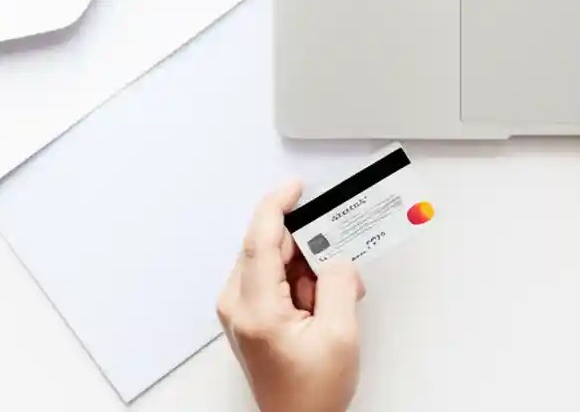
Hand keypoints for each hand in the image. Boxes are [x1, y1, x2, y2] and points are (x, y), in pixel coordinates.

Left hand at [217, 182, 364, 411]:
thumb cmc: (311, 395)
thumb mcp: (340, 335)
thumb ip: (340, 284)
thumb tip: (338, 257)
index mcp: (257, 310)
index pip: (260, 241)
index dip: (278, 207)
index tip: (296, 188)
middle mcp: (239, 307)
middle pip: (269, 249)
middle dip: (308, 248)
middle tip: (339, 256)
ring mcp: (240, 312)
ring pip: (274, 264)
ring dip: (307, 270)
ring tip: (332, 300)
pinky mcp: (249, 317)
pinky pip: (274, 280)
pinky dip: (300, 284)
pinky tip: (321, 305)